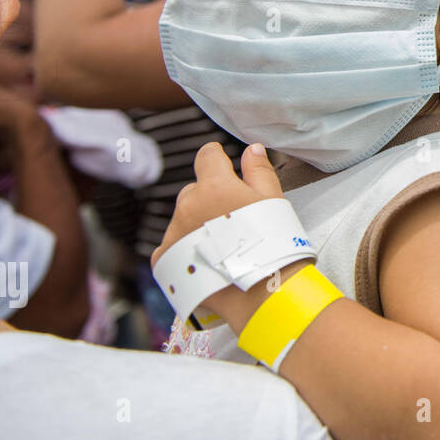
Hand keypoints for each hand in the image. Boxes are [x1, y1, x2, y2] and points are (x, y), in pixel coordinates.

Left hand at [151, 142, 298, 328]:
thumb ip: (259, 171)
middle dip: (209, 199)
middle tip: (233, 219)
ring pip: (183, 218)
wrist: (261, 290)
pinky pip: (170, 244)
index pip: (207, 156)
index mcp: (214, 186)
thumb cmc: (272, 244)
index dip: (216, 157)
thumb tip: (251, 149)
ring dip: (197, 224)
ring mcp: (174, 232)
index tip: (222, 163)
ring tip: (222, 245)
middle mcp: (188, 205)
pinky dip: (183, 248)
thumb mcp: (273, 201)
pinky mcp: (165, 257)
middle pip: (194, 191)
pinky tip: (205, 259)